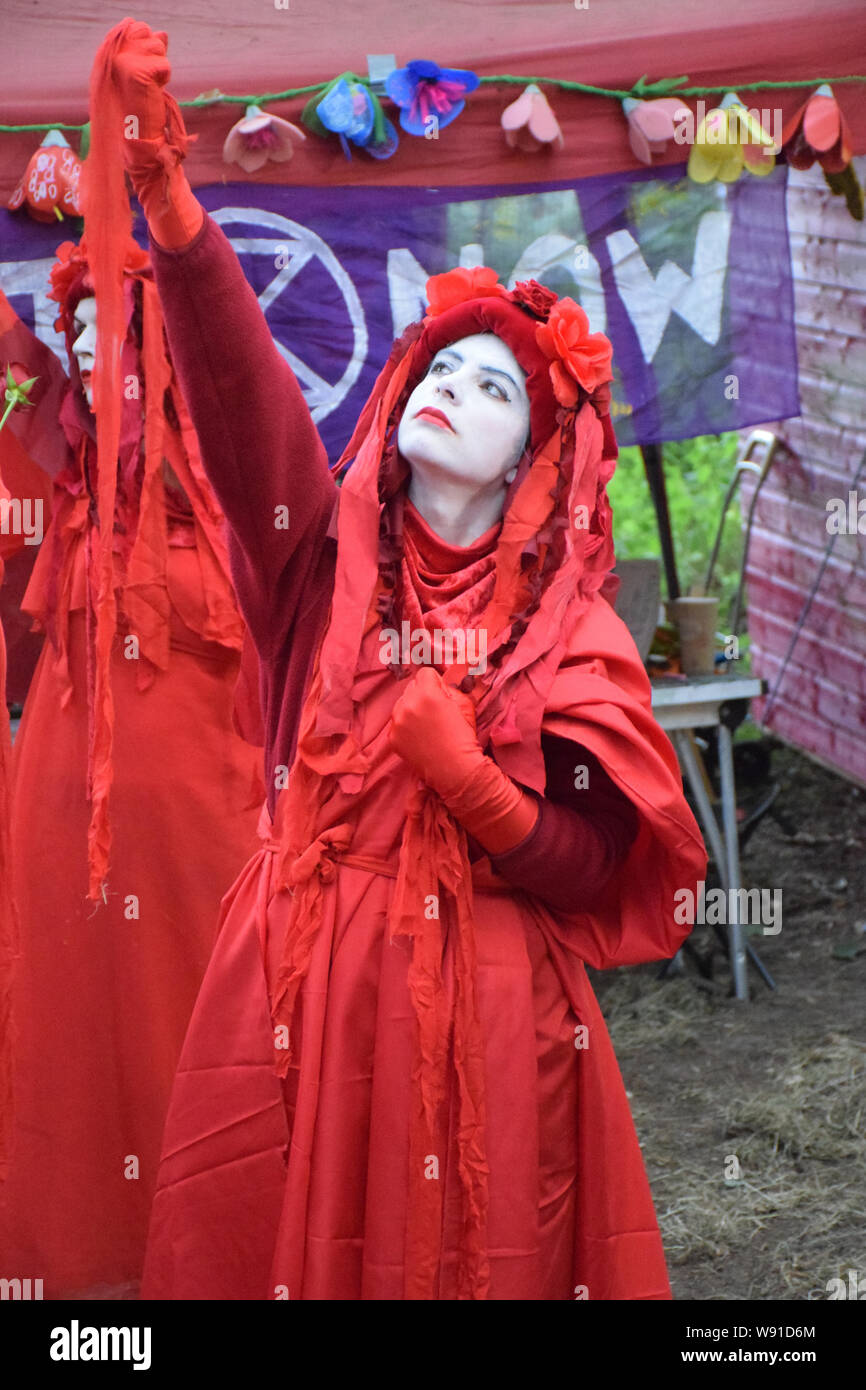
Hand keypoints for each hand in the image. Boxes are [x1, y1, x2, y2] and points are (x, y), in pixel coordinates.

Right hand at [108, 21, 171, 144]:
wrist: (138, 136)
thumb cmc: (141, 106)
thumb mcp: (144, 73)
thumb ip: (149, 52)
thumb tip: (162, 33)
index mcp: (110, 52)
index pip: (136, 27)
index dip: (147, 46)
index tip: (143, 69)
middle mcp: (113, 53)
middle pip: (147, 32)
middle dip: (155, 53)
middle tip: (147, 79)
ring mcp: (123, 61)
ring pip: (157, 45)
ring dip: (160, 67)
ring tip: (149, 86)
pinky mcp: (137, 72)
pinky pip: (164, 64)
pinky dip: (164, 78)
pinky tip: (154, 91)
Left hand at [388, 666, 481, 796]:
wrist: (454, 769)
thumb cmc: (464, 736)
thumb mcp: (465, 704)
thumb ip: (449, 688)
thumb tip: (438, 685)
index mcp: (427, 693)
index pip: (425, 673)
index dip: (436, 682)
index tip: (442, 695)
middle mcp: (408, 704)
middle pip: (411, 687)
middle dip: (422, 694)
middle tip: (435, 711)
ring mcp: (397, 722)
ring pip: (402, 704)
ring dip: (412, 709)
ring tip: (427, 725)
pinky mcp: (392, 737)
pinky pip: (397, 723)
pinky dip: (406, 726)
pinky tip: (419, 737)